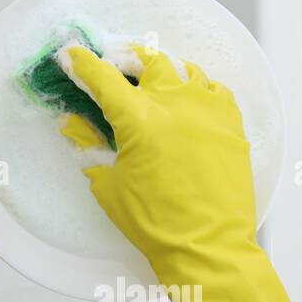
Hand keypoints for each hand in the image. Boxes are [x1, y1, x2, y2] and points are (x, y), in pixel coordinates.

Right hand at [61, 44, 301, 301]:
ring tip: (154, 82)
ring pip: (185, 69)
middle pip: (149, 59)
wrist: (209, 246)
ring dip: (164, 71)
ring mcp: (208, 110)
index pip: (103, 77)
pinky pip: (215, 89)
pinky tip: (189, 101)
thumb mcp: (108, 185)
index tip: (73, 55)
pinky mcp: (231, 123)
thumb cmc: (154, 222)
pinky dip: (197, 87)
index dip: (83, 63)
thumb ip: (88, 148)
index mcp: (138, 118)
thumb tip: (71, 125)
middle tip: (116, 66)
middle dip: (127, 57)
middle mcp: (174, 103)